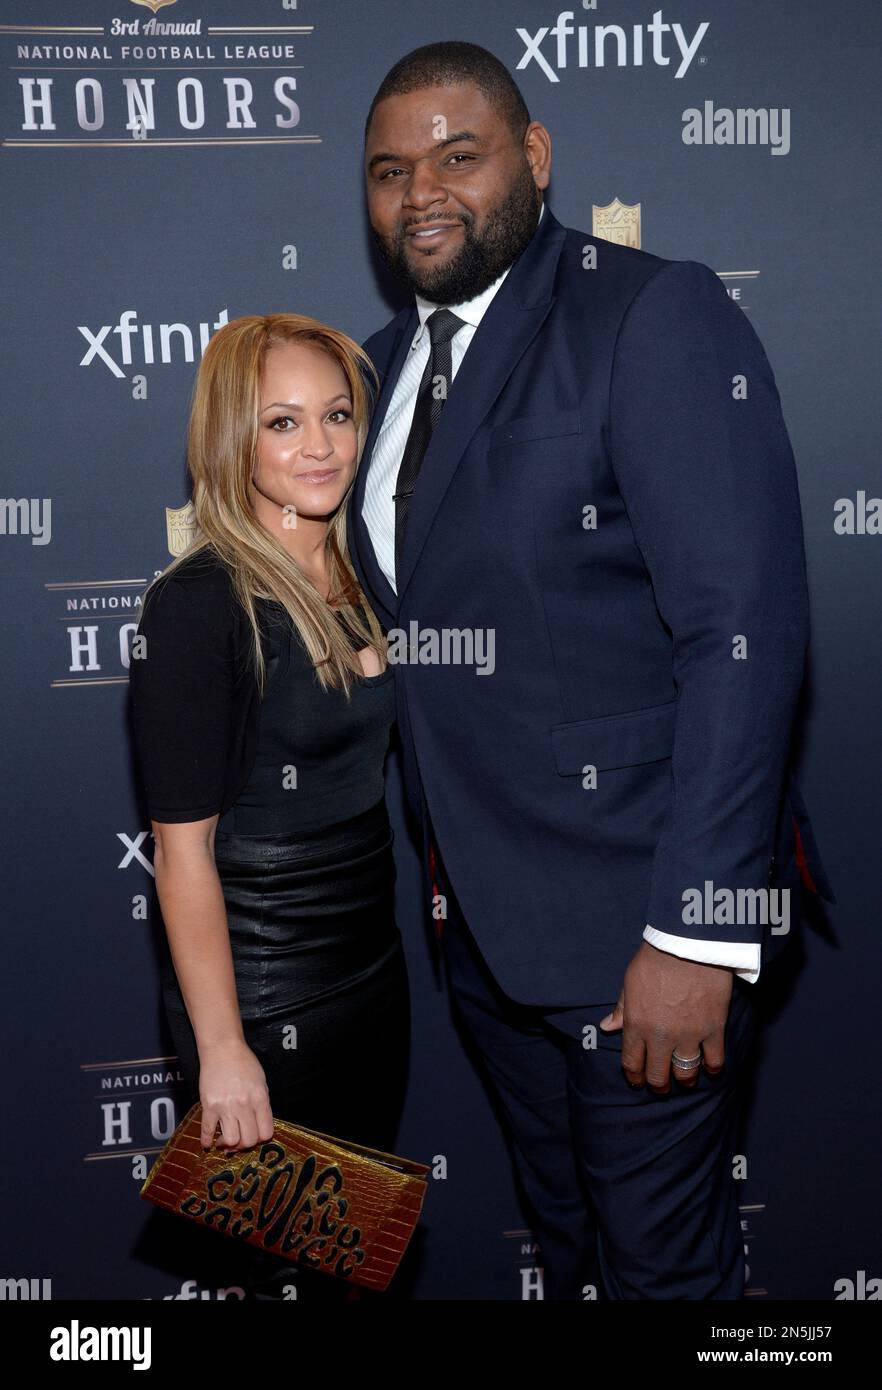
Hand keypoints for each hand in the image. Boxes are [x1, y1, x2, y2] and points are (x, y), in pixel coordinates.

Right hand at [197, 1038, 274, 1150]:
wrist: (223, 1049)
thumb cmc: (244, 1062)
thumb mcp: (261, 1082)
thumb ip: (262, 1104)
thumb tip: (258, 1125)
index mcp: (260, 1099)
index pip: (266, 1133)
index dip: (261, 1140)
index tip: (255, 1138)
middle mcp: (244, 1105)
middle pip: (249, 1140)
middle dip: (244, 1146)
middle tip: (239, 1143)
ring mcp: (226, 1107)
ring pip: (230, 1140)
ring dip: (227, 1146)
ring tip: (224, 1142)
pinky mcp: (209, 1105)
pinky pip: (207, 1129)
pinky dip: (206, 1140)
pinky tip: (207, 1143)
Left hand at [598, 942, 733, 1092]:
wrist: (688, 944)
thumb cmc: (655, 959)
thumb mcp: (629, 982)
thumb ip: (621, 1009)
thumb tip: (607, 1026)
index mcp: (636, 1025)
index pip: (631, 1063)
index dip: (634, 1076)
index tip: (637, 1081)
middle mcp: (660, 1037)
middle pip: (657, 1075)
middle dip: (657, 1085)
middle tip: (660, 1087)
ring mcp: (688, 1036)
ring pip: (685, 1073)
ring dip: (684, 1080)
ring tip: (685, 1081)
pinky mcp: (713, 1030)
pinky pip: (714, 1060)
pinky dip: (712, 1068)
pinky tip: (711, 1069)